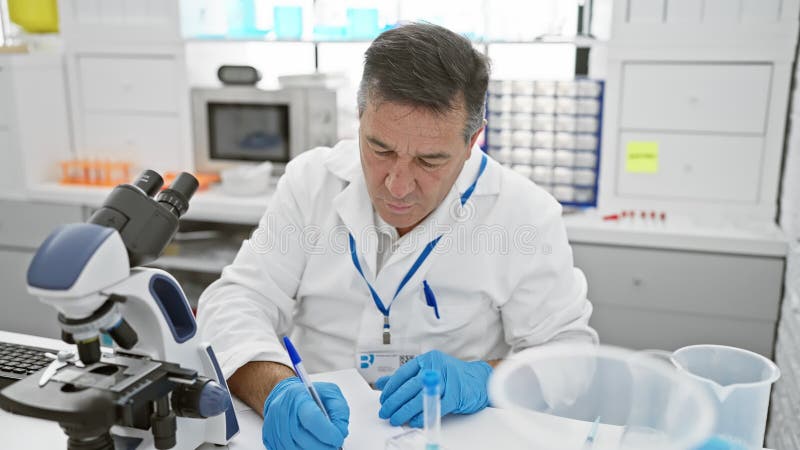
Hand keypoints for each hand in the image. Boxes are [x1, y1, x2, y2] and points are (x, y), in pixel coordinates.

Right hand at [262, 377, 349, 449]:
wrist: (283, 395)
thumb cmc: (307, 394)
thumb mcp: (328, 392)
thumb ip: (339, 409)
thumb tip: (340, 431)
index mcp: (297, 396)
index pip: (313, 419)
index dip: (328, 433)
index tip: (337, 438)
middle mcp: (282, 412)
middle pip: (304, 439)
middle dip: (323, 446)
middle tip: (333, 445)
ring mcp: (274, 427)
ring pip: (296, 449)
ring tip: (323, 445)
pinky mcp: (271, 439)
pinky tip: (310, 446)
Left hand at [375, 350, 491, 426]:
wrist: (479, 380)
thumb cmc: (451, 377)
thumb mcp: (427, 371)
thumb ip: (405, 378)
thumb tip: (381, 384)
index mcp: (427, 360)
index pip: (403, 374)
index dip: (390, 388)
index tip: (383, 399)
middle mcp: (436, 367)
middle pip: (409, 386)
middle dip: (394, 402)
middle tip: (385, 412)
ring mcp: (447, 380)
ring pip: (420, 397)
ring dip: (405, 411)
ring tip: (395, 419)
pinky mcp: (456, 394)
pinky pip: (435, 407)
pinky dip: (422, 416)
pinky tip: (414, 421)